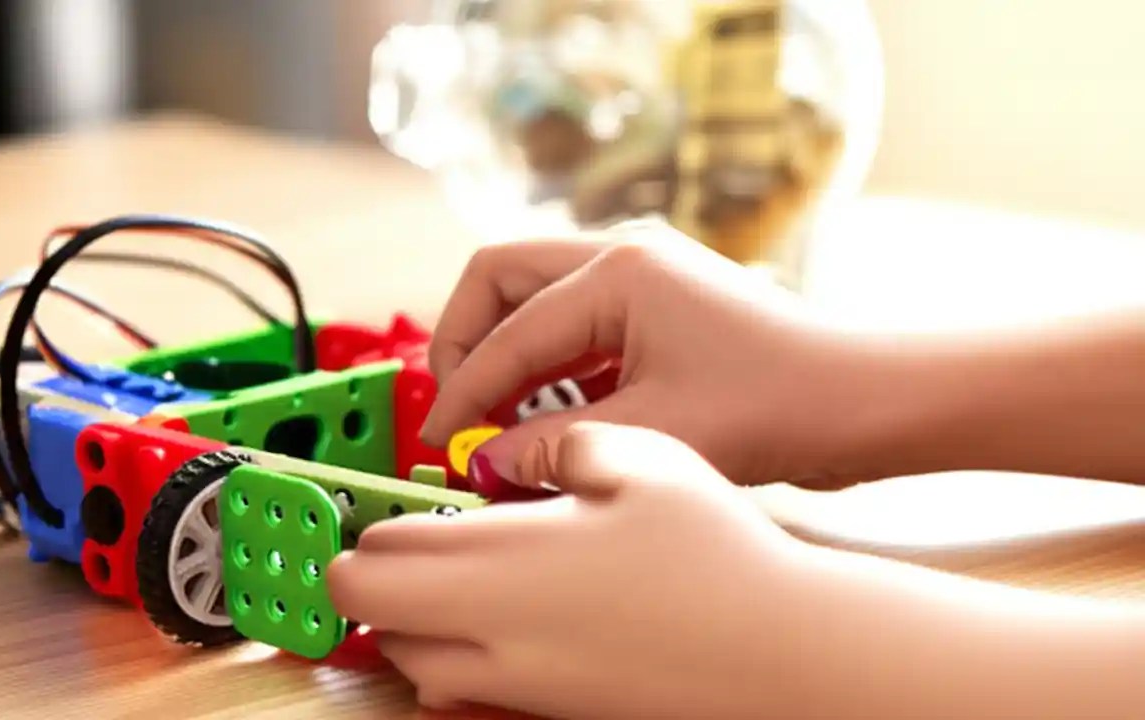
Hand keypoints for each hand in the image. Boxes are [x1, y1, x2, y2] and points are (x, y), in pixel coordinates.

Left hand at [327, 423, 810, 718]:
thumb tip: (518, 456)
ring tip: (447, 578)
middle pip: (374, 616)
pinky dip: (450, 658)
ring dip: (406, 618)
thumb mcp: (643, 455)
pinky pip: (459, 690)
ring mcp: (519, 683)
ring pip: (410, 660)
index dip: (365, 525)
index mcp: (505, 561)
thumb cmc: (717, 556)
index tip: (375, 502)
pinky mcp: (548, 709)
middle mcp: (495, 632)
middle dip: (368, 576)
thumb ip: (562, 442)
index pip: (379, 556)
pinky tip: (500, 620)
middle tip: (400, 540)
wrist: (781, 655)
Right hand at [421, 221, 878, 489]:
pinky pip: (574, 326)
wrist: (865, 402)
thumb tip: (484, 461)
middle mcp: (623, 257)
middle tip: (453, 407)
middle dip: (465, 340)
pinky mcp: (657, 310)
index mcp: (619, 270)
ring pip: (533, 298)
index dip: (464, 392)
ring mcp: (642, 278)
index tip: (437, 443)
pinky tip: (545, 419)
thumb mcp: (654, 434)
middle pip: (501, 277)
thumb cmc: (779, 406)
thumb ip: (554, 445)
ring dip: (505, 352)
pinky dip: (547, 368)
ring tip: (493, 420)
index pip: (509, 331)